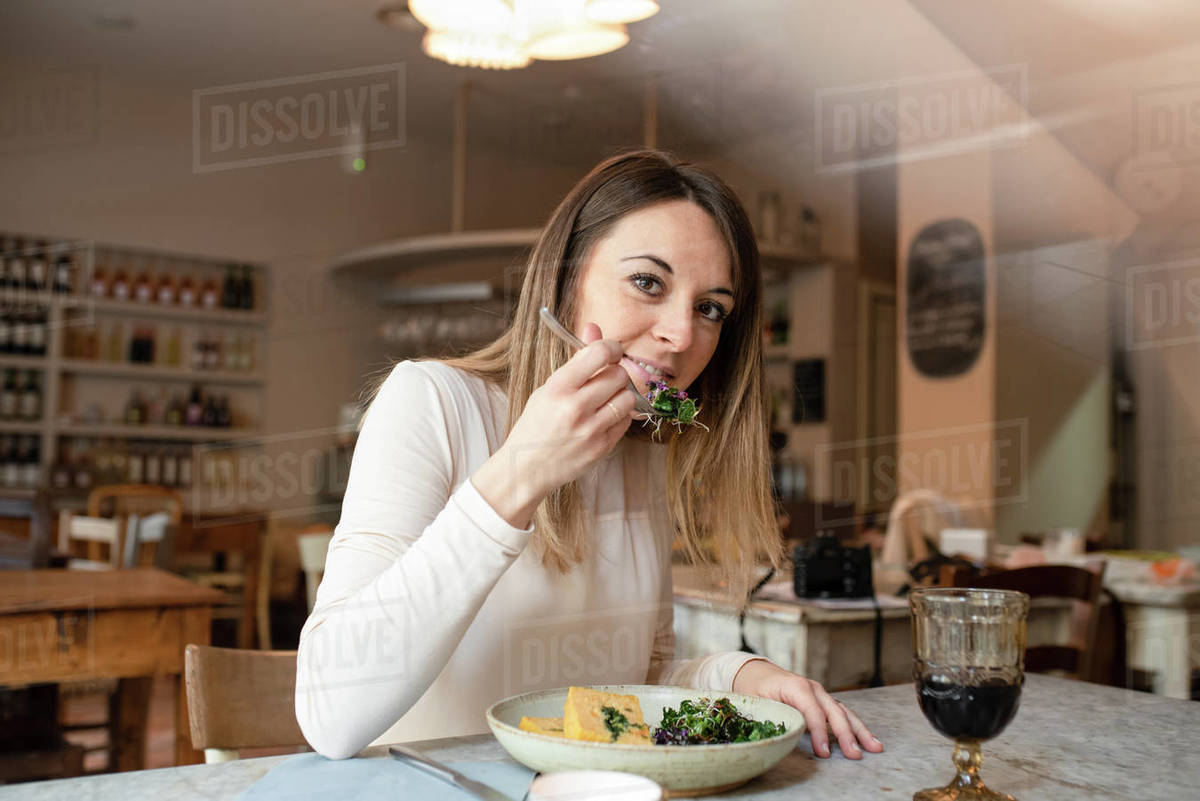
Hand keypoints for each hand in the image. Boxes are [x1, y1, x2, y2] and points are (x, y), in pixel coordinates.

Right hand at [474, 323, 634, 527]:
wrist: (526, 468)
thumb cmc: (536, 424)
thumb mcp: (548, 388)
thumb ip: (576, 359)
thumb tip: (594, 328)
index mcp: (558, 388)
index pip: (599, 354)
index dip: (612, 347)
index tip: (612, 351)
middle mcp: (575, 407)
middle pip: (619, 374)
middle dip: (616, 372)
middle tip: (606, 378)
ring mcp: (591, 430)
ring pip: (628, 397)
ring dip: (621, 394)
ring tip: (605, 399)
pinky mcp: (602, 447)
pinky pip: (626, 421)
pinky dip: (620, 415)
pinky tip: (604, 417)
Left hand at [732, 659, 882, 759]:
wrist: (756, 673)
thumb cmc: (755, 688)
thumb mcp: (759, 702)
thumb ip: (775, 717)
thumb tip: (789, 737)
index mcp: (796, 687)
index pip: (813, 711)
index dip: (820, 733)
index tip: (824, 753)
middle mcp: (812, 688)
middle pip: (834, 711)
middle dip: (846, 734)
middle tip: (854, 754)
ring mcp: (820, 694)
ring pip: (843, 712)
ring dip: (859, 730)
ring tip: (874, 747)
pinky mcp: (823, 701)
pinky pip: (842, 713)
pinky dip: (855, 726)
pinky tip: (867, 739)